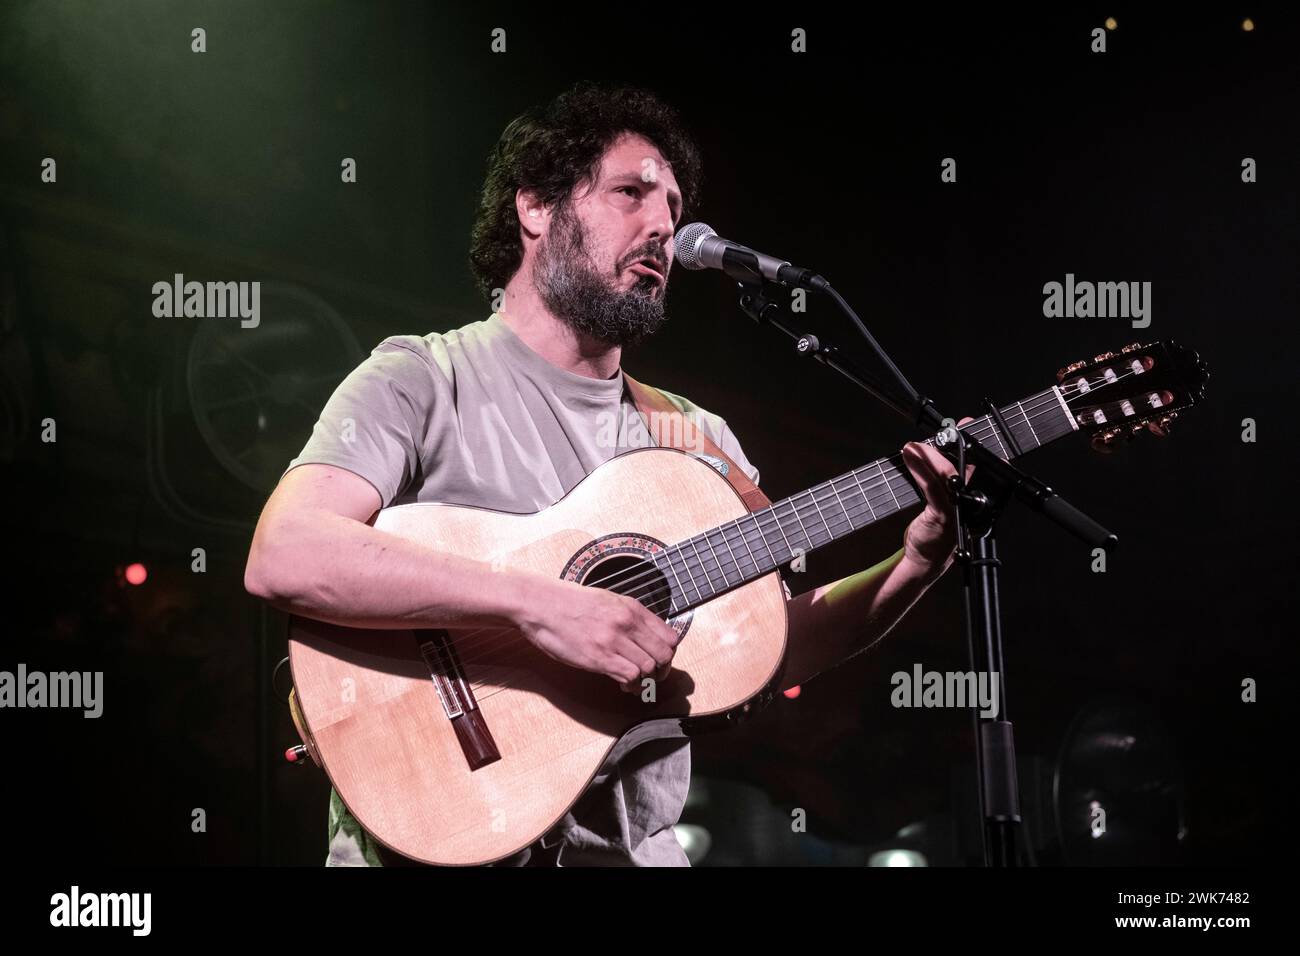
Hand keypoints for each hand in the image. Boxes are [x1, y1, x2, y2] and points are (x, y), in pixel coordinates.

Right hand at [513, 577, 679, 692]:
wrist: (539, 604)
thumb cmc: (568, 602)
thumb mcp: (606, 600)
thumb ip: (628, 616)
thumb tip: (644, 635)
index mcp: (632, 608)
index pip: (670, 636)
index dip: (669, 654)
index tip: (660, 661)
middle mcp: (627, 623)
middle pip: (664, 655)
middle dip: (662, 671)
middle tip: (652, 677)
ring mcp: (613, 640)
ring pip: (648, 668)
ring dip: (646, 681)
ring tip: (635, 683)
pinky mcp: (598, 657)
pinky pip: (630, 676)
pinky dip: (631, 685)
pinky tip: (623, 685)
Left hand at [899, 418, 974, 571]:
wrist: (925, 559)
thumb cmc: (934, 528)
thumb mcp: (940, 497)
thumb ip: (936, 474)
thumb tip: (926, 447)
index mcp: (977, 494)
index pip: (979, 462)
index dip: (974, 441)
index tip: (965, 423)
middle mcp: (973, 500)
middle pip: (966, 465)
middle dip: (954, 445)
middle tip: (943, 431)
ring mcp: (959, 507)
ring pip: (948, 473)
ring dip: (931, 455)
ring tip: (916, 445)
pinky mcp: (943, 515)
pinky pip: (933, 486)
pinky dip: (921, 469)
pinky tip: (910, 456)